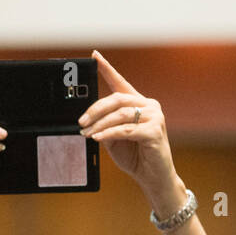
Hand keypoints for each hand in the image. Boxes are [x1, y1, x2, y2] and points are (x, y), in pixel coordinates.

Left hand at [79, 51, 184, 217]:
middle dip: (95, 109)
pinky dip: (109, 133)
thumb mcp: (115, 140)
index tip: (94, 56)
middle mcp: (149, 106)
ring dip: (100, 124)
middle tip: (81, 121)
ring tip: (87, 133)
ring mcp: (154, 117)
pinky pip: (126, 129)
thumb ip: (106, 127)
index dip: (107, 69)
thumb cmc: (136, 158)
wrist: (154, 178)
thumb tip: (90, 122)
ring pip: (120, 114)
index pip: (121, 83)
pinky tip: (98, 137)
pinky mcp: (154, 131)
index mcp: (139, 104)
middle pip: (117, 99)